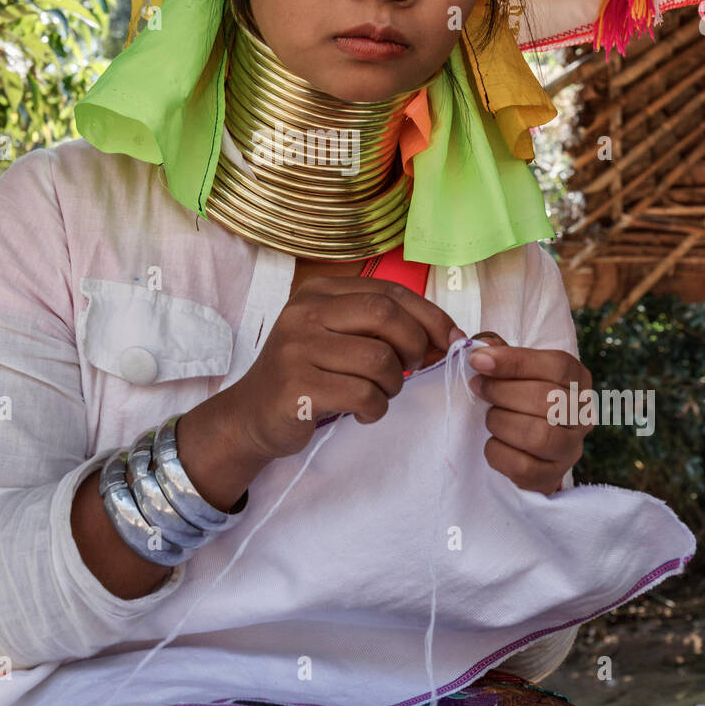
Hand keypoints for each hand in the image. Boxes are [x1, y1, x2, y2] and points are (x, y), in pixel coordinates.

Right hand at [226, 276, 463, 461]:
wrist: (253, 414)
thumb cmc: (309, 373)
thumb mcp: (340, 337)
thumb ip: (384, 328)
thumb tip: (450, 336)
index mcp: (319, 291)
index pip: (389, 292)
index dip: (430, 316)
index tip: (452, 340)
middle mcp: (304, 312)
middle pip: (386, 316)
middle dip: (415, 345)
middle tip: (412, 369)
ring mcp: (297, 348)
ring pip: (379, 360)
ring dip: (394, 384)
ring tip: (379, 393)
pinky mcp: (296, 387)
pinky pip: (362, 395)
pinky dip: (375, 408)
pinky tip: (362, 412)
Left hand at [467, 331, 592, 495]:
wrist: (524, 445)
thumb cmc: (518, 396)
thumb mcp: (514, 369)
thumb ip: (499, 355)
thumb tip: (480, 350)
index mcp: (577, 380)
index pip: (556, 366)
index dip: (515, 362)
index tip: (478, 361)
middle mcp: (582, 414)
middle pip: (548, 400)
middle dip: (502, 392)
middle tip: (478, 388)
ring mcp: (571, 449)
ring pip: (538, 435)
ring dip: (501, 423)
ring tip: (490, 417)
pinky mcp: (553, 477)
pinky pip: (523, 467)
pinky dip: (497, 453)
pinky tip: (494, 442)